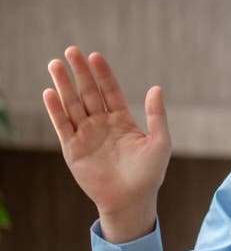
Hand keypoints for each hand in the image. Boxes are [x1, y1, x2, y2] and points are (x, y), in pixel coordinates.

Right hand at [43, 46, 170, 242]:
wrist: (132, 199)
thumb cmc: (149, 173)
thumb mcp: (159, 141)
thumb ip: (156, 115)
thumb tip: (156, 88)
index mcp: (122, 121)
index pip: (110, 91)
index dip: (103, 74)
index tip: (95, 56)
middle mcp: (102, 125)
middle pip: (88, 93)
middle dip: (79, 72)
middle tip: (70, 51)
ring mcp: (86, 136)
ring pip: (72, 105)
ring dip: (63, 85)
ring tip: (55, 64)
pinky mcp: (73, 149)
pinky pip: (63, 126)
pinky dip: (56, 110)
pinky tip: (50, 93)